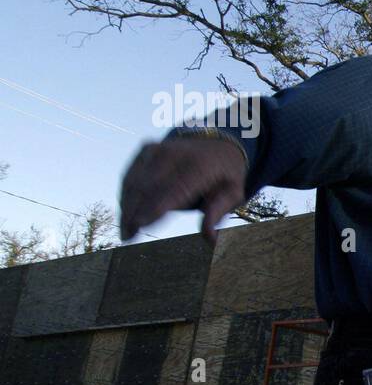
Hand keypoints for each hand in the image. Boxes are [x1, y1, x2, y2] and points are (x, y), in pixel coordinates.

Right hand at [119, 137, 247, 246]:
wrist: (217, 145)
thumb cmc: (225, 176)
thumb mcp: (233, 193)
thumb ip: (219, 212)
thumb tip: (211, 240)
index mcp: (200, 166)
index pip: (174, 189)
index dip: (155, 208)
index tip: (139, 225)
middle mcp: (175, 154)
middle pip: (148, 187)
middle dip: (134, 212)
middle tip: (127, 238)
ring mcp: (158, 149)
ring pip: (134, 182)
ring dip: (126, 207)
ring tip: (125, 232)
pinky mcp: (146, 150)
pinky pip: (130, 175)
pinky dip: (126, 195)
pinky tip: (126, 214)